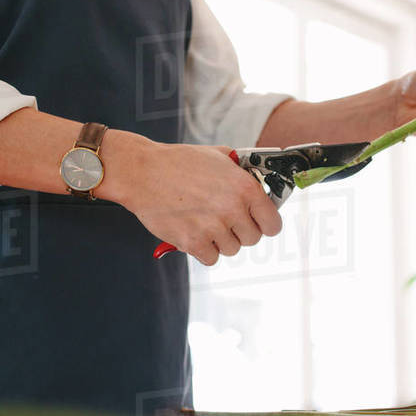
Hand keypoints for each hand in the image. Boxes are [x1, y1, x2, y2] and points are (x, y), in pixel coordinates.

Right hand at [101, 134, 282, 265]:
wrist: (142, 173)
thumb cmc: (178, 163)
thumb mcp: (218, 156)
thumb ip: (241, 172)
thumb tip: (259, 183)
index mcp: (244, 187)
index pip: (273, 223)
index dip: (266, 224)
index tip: (259, 223)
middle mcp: (232, 209)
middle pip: (253, 239)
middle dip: (241, 231)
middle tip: (225, 221)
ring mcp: (213, 227)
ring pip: (231, 249)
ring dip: (220, 240)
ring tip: (204, 223)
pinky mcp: (193, 242)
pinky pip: (211, 258)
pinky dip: (203, 250)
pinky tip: (193, 232)